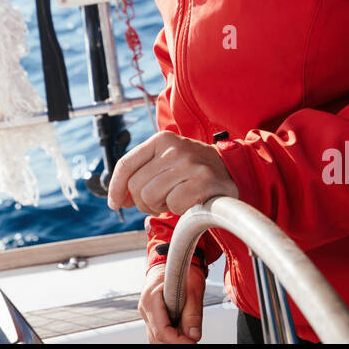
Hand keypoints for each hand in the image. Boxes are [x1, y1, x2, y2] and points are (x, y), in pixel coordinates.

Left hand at [107, 130, 238, 214]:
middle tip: (159, 203)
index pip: (126, 165)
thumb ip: (143, 174)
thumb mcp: (167, 161)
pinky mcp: (204, 180)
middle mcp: (173, 148)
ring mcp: (189, 163)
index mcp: (161, 140)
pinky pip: (174, 204)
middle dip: (143, 202)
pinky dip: (179, 209)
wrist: (233, 169)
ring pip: (151, 196)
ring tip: (174, 200)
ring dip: (161, 206)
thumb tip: (119, 198)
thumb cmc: (194, 169)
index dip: (115, 188)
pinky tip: (189, 201)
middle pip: (136, 186)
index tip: (115, 203)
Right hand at [140, 261, 206, 343]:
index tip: (192, 342)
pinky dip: (169, 336)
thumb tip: (193, 335)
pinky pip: (157, 332)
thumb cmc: (181, 268)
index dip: (177, 340)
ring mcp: (147, 312)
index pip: (161, 330)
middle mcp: (145, 308)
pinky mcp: (152, 315)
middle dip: (174, 342)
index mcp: (151, 299)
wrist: (173, 259)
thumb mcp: (193, 287)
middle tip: (192, 340)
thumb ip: (193, 312)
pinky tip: (181, 333)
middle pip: (156, 337)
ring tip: (187, 336)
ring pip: (155, 337)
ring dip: (171, 340)